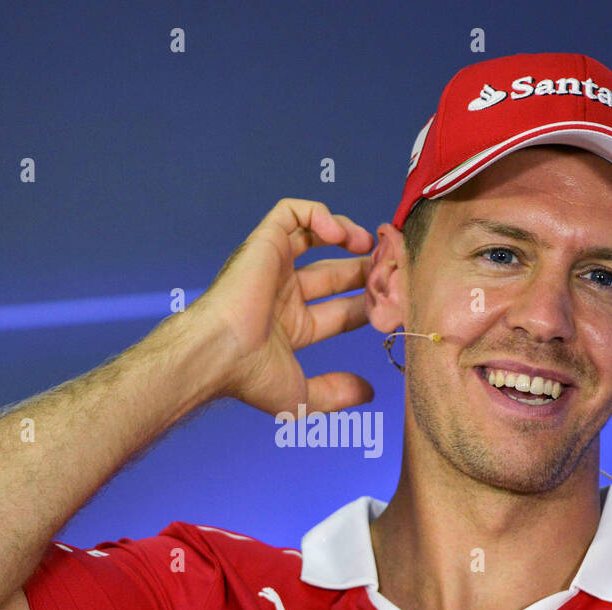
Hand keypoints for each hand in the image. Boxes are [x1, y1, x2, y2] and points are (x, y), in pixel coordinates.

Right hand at [192, 198, 376, 416]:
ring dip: (347, 235)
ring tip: (369, 245)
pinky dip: (319, 214)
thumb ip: (335, 394)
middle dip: (366, 270)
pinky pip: (292, 212)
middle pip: (335, 273)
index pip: (342, 310)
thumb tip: (367, 392)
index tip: (393, 303)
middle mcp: (283, 293)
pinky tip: (339, 234)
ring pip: (315, 235)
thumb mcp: (302, 395)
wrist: (217, 353)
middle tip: (391, 269)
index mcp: (292, 326)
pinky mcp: (265, 242)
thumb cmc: (249, 377)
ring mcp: (274, 266)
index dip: (369, 304)